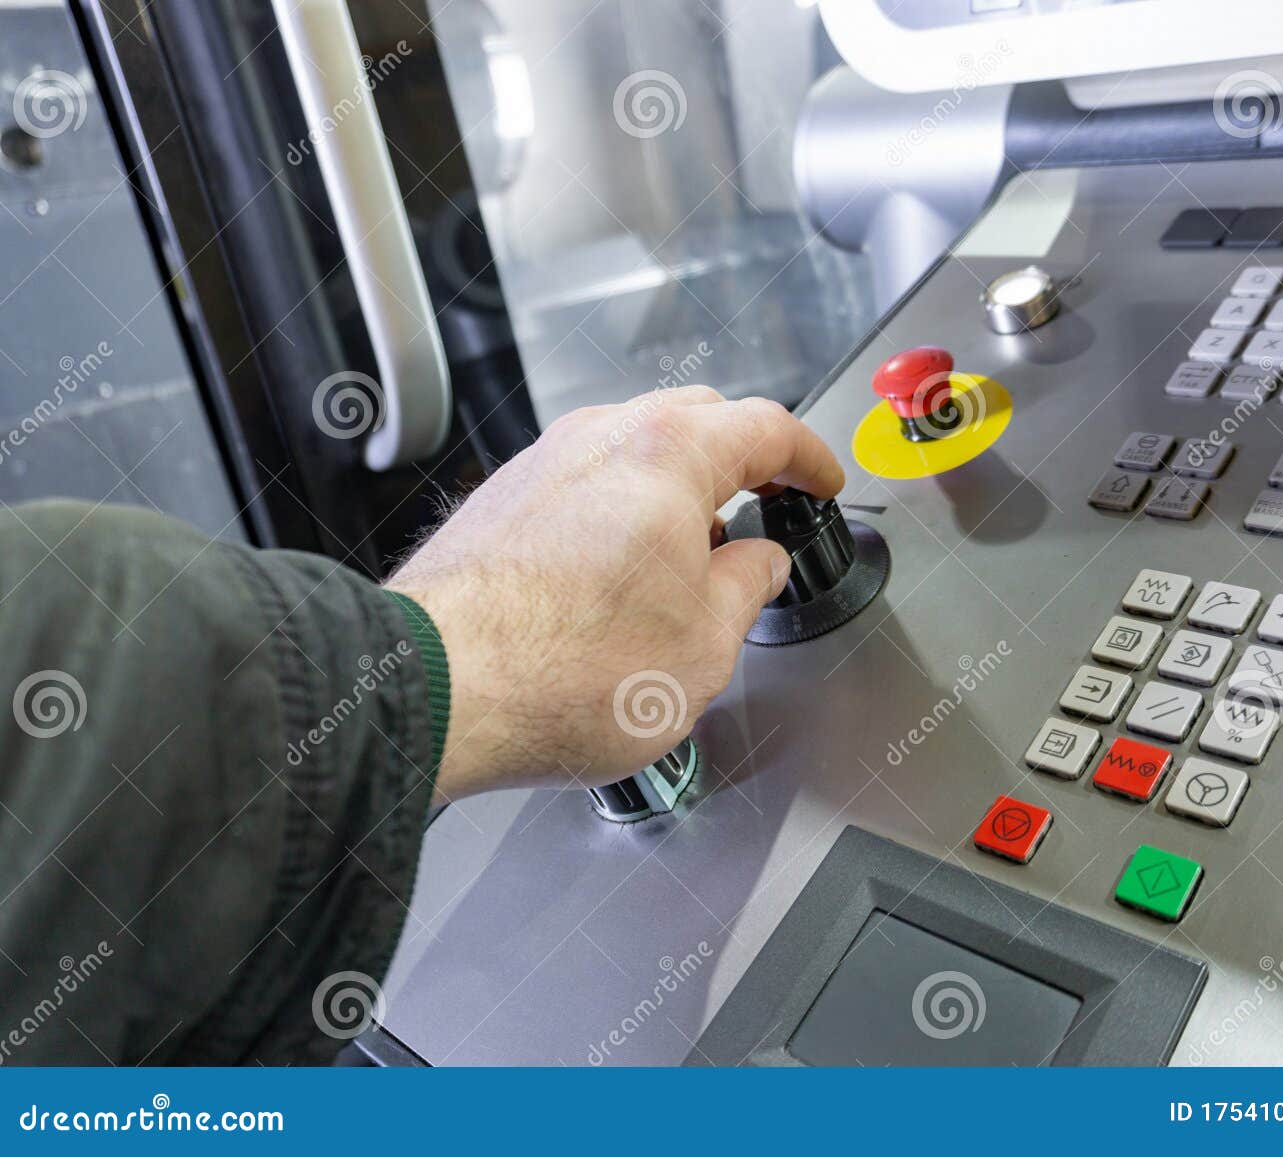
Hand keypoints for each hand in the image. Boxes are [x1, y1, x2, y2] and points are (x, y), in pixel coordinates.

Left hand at [386, 387, 843, 803]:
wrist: (436, 692)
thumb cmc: (560, 671)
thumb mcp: (706, 645)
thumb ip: (746, 588)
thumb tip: (757, 565)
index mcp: (669, 454)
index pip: (766, 427)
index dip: (809, 457)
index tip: (820, 480)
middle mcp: (600, 438)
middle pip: (696, 420)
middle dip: (742, 459)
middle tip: (767, 504)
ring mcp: (542, 463)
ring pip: (632, 448)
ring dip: (675, 486)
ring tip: (692, 557)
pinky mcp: (501, 501)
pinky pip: (583, 482)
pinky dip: (620, 508)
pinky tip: (623, 573)